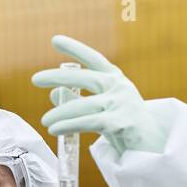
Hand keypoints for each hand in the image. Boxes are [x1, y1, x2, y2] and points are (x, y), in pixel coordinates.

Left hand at [31, 35, 171, 155]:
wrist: (152, 147)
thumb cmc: (124, 126)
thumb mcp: (101, 108)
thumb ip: (79, 99)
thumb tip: (54, 92)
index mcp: (115, 80)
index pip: (94, 59)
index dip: (75, 48)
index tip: (55, 39)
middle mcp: (119, 87)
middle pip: (85, 77)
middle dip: (58, 77)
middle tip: (35, 79)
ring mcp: (122, 104)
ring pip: (83, 105)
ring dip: (60, 113)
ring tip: (45, 121)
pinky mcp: (122, 122)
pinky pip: (89, 122)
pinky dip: (69, 125)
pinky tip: (55, 130)